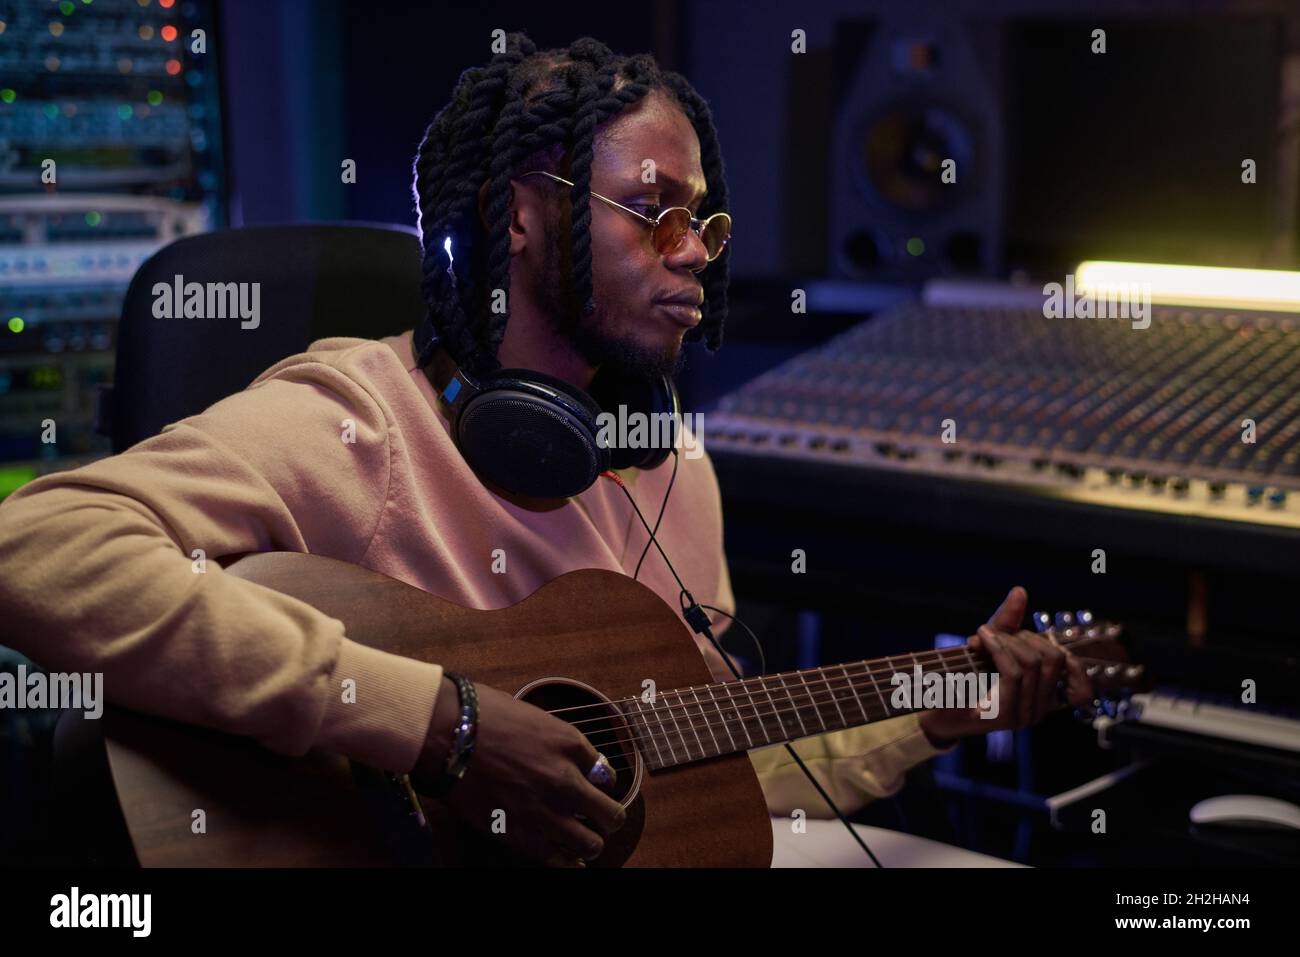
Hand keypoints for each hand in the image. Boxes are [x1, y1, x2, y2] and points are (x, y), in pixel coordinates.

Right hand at [412, 678, 626, 865]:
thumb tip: (579, 763)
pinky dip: (566, 861)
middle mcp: (566, 780)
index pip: (607, 774)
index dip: (602, 783)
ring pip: (590, 844)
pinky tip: (567, 859)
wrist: (449, 735)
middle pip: (610, 815)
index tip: (594, 786)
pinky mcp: (520, 833)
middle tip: (603, 820)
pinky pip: (557, 859)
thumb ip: (561, 744)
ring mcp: (544, 810)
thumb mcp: (536, 719)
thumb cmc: (486, 717)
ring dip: (589, 844)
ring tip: (583, 842)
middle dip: (609, 819)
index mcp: (571, 744)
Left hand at [919, 587, 1095, 746]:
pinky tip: (980, 639)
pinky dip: (997, 648)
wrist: (933, 708)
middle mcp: (1040, 711)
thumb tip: (1020, 591)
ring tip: (982, 635)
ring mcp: (1024, 716)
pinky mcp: (1004, 715)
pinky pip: (1013, 673)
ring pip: (1033, 663)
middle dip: (1023, 637)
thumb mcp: (991, 646)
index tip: (1035, 640)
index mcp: (1044, 700)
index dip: (1071, 662)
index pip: (1081, 684)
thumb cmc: (963, 677)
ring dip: (1005, 640)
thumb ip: (1009, 622)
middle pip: (1053, 659)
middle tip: (993, 634)